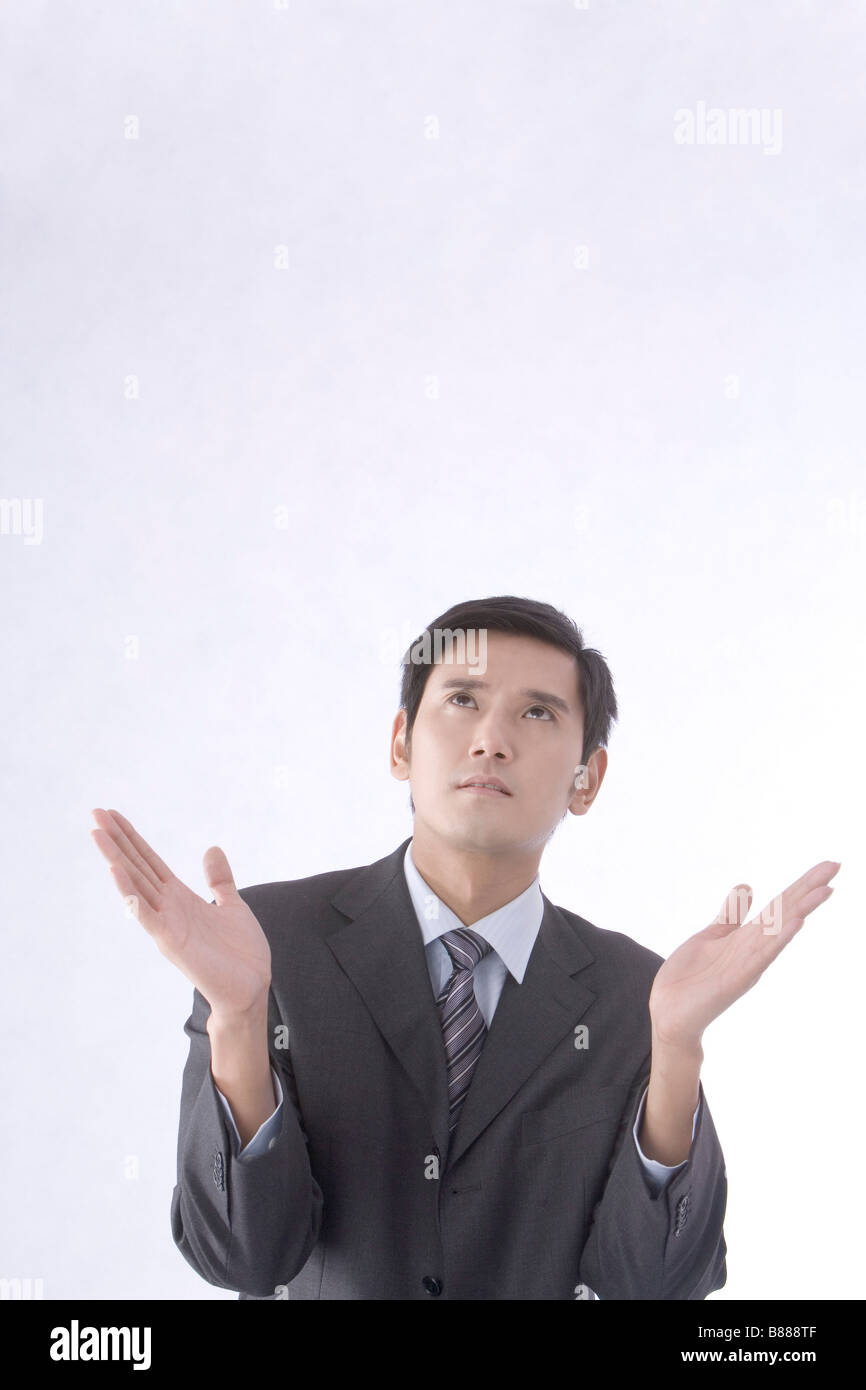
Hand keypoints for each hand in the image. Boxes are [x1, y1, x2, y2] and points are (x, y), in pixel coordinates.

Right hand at [90, 808, 270, 1018]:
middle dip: (117, 841)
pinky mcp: (171, 942)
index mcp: (180, 897)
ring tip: (97, 835)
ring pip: (135, 885)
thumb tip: (211, 848)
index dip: (132, 838)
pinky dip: (131, 896)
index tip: (113, 815)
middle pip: (137, 866)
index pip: (149, 860)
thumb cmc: (239, 952)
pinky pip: (147, 916)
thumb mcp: (231, 905)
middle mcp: (168, 907)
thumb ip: (219, 879)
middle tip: (95, 813)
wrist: (249, 988)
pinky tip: (117, 875)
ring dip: (116, 860)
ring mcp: (166, 924)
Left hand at [648, 858, 840, 1050]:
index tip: (827, 865)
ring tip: (825, 889)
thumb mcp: (712, 936)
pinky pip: (762, 956)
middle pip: (785, 912)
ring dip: (802, 910)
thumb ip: (731, 914)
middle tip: (836, 866)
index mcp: (748, 936)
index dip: (801, 884)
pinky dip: (779, 939)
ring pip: (779, 931)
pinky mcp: (737, 979)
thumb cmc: (691, 977)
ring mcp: (748, 963)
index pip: (780, 905)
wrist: (670, 1014)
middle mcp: (754, 948)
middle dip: (809, 889)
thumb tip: (747, 885)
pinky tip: (796, 922)